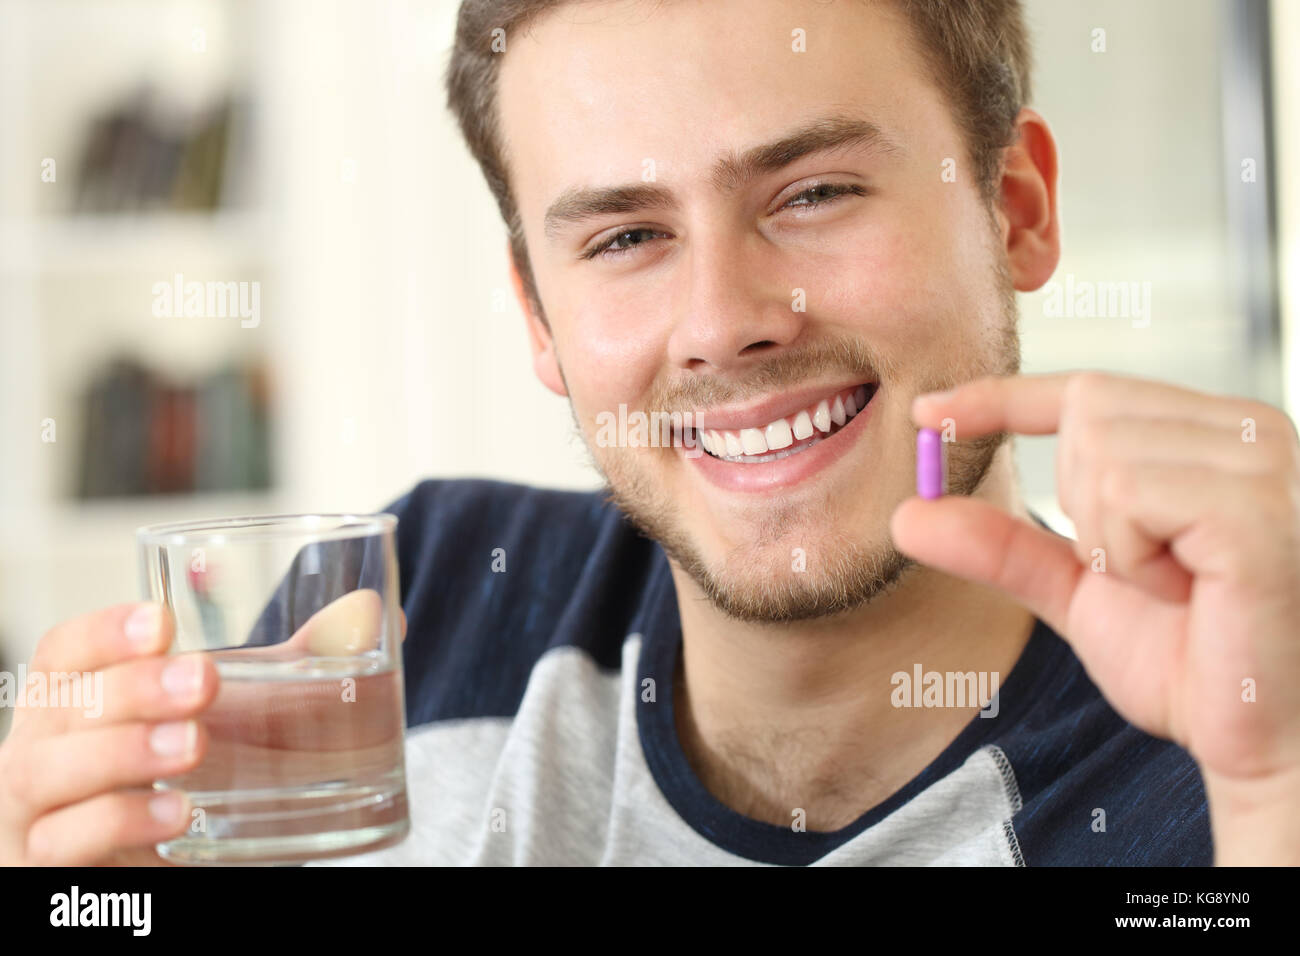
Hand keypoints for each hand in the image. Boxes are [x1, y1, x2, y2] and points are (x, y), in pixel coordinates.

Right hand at [0, 595, 406, 865]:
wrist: (185, 875)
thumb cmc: (200, 785)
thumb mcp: (245, 724)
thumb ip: (300, 667)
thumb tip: (374, 615)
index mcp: (80, 704)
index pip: (65, 654)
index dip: (104, 632)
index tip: (163, 621)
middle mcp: (45, 753)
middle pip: (60, 708)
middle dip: (130, 689)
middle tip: (203, 680)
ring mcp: (40, 817)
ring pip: (44, 776)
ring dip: (120, 754)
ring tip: (193, 746)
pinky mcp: (57, 871)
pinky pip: (65, 847)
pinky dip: (118, 825)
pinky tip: (177, 815)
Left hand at [890, 371, 1299, 863]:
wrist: (1252, 741)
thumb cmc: (1188, 661)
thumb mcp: (1075, 591)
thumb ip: (1000, 547)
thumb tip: (906, 513)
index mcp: (1212, 436)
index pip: (1088, 389)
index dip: (1000, 397)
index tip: (925, 413)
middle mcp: (1249, 429)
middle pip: (1089, 412)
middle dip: (1079, 502)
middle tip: (1143, 571)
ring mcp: (1264, 463)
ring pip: (1102, 455)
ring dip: (1109, 540)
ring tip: (1175, 586)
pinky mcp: (1257, 509)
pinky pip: (1129, 497)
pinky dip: (1133, 557)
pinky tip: (1188, 593)